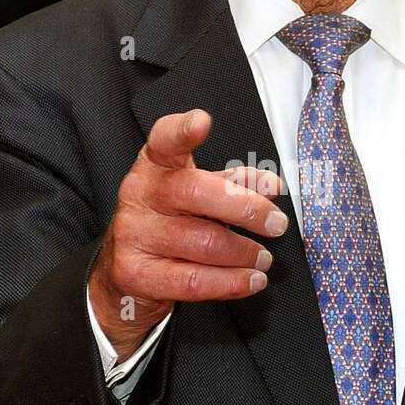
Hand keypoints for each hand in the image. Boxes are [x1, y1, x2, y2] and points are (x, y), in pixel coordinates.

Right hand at [89, 109, 288, 360]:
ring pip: (203, 242)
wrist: (128, 271)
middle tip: (277, 224)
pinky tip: (251, 280)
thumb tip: (272, 186)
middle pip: (196, 192)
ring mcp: (133, 234)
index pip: (165, 141)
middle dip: (246, 208)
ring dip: (244, 253)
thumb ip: (234, 184)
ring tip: (264, 258)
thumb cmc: (171, 222)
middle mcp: (139, 194)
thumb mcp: (199, 194)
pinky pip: (194, 281)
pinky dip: (231, 282)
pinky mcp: (136, 273)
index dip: (182, 131)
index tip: (202, 121)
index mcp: (155, 166)